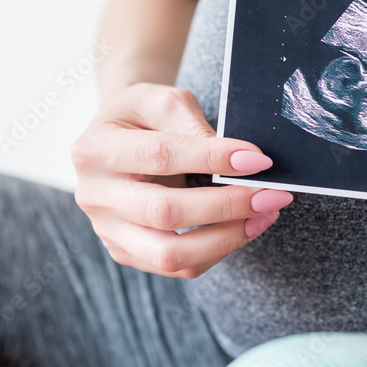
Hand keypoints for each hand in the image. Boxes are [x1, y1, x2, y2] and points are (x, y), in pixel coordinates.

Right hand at [71, 83, 292, 277]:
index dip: (212, 159)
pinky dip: (218, 251)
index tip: (258, 160)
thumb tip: (239, 162)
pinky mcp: (127, 253)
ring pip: (170, 254)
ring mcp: (107, 231)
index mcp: (94, 150)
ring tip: (265, 215)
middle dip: (227, 205)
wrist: (116, 137)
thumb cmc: (142, 115)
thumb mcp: (162, 100)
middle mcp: (94, 196)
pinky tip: (246, 227)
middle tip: (272, 194)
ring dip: (227, 238)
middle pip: (165, 213)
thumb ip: (193, 125)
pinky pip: (178, 266)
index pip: (160, 157)